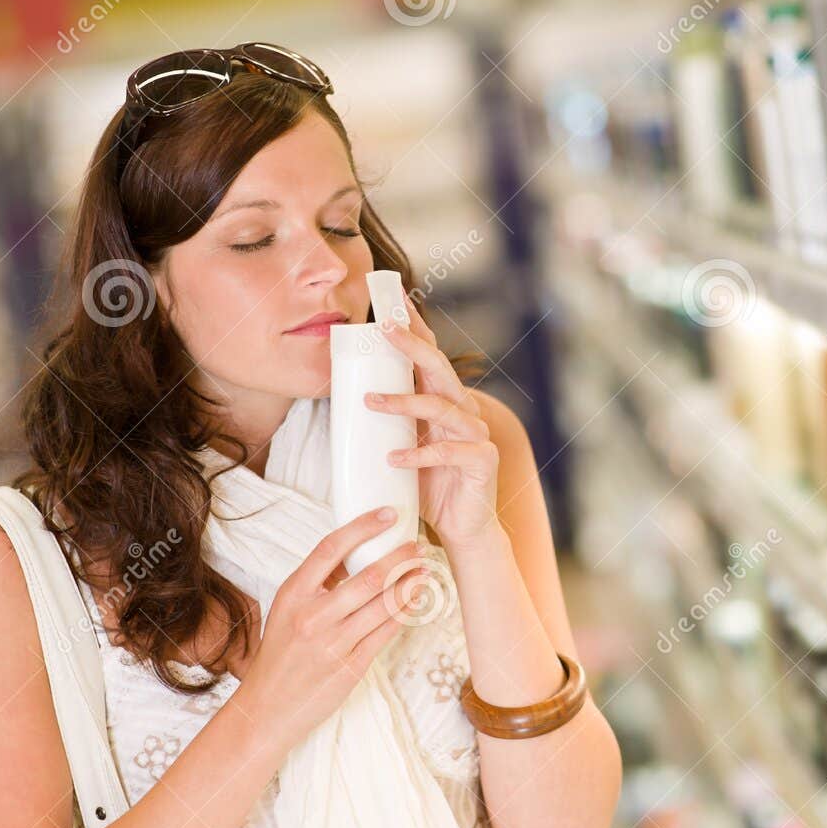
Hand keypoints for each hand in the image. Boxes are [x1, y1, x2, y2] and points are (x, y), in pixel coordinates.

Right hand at [238, 506, 430, 751]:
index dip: (363, 526)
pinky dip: (405, 613)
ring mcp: (334, 642)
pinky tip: (415, 600)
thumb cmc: (280, 654)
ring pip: (384, 604)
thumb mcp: (286, 609)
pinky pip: (386, 633)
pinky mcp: (351, 666)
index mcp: (294, 594)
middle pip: (368, 576)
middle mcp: (313, 615)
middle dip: (400, 557)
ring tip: (424, 570)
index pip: (331, 548)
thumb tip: (354, 553)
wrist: (267, 708)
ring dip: (410, 584)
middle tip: (418, 545)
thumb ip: (317, 583)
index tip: (388, 514)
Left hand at [365, 287, 499, 551]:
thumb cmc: (428, 486)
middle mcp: (462, 409)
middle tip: (383, 328)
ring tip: (371, 402)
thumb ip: (386, 424)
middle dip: (411, 345)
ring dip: (404, 402)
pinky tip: (394, 457)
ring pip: (441, 406)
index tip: (392, 298)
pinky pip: (450, 452)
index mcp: (442, 401)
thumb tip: (344, 401)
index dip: (413, 325)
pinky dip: (419, 454)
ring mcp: (476, 433)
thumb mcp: (402, 447)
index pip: (428, 355)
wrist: (463, 529)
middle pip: (439, 368)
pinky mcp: (482, 460)